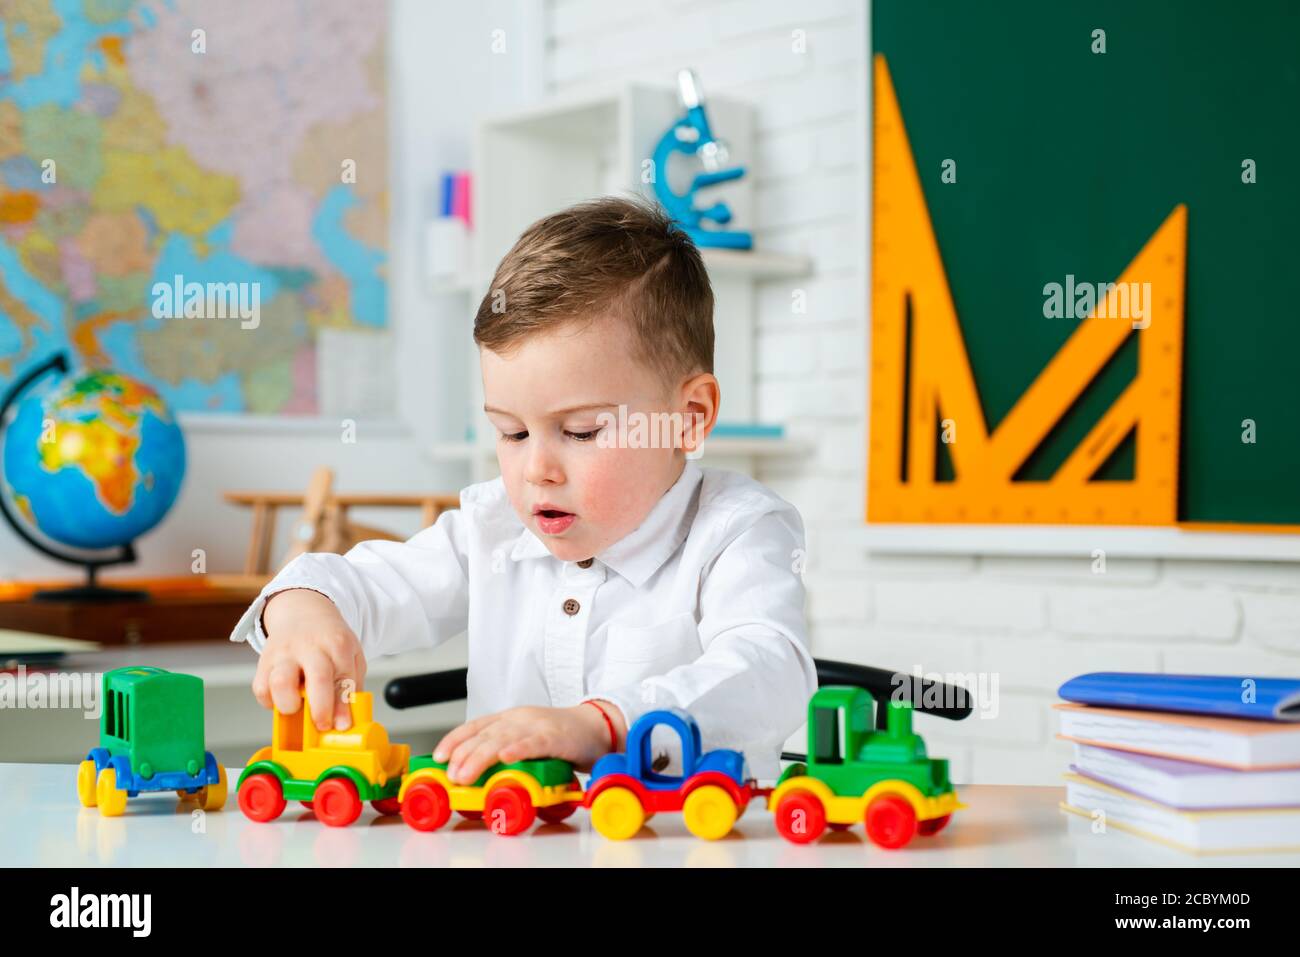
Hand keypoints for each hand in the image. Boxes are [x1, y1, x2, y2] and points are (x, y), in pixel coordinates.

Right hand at [251, 588, 367, 731]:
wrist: (302, 612)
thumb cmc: (329, 641)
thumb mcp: (351, 656)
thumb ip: (351, 686)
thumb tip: (346, 721)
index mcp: (338, 645)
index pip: (344, 678)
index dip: (343, 706)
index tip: (342, 726)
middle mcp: (311, 648)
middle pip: (317, 678)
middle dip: (320, 708)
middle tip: (321, 724)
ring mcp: (285, 654)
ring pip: (281, 682)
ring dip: (289, 704)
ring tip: (297, 708)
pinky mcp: (264, 661)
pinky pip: (261, 689)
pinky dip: (270, 702)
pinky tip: (282, 699)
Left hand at [432, 701, 626, 785]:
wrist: (596, 727)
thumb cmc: (560, 737)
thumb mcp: (525, 738)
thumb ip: (504, 748)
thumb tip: (475, 770)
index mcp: (510, 718)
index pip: (475, 726)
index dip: (455, 739)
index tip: (439, 756)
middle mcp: (519, 718)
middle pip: (484, 734)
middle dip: (464, 755)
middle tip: (452, 775)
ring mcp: (537, 726)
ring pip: (503, 739)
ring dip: (481, 757)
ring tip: (466, 774)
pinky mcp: (556, 737)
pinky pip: (534, 743)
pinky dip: (518, 750)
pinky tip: (505, 758)